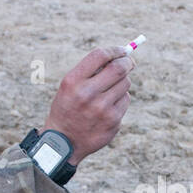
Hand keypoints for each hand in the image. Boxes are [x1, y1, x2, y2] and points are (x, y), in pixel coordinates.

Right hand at [41, 46, 133, 164]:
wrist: (63, 142)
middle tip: (130, 62)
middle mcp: (87, 94)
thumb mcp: (69, 87)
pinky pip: (125, 100)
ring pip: (125, 84)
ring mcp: (102, 108)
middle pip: (118, 68)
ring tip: (111, 89)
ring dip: (122, 82)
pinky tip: (109, 106)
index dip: (114, 50)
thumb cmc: (67, 108)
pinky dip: (121, 98)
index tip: (122, 50)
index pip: (99, 55)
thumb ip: (89, 71)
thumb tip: (119, 56)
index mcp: (73, 81)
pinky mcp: (113, 121)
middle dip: (127, 62)